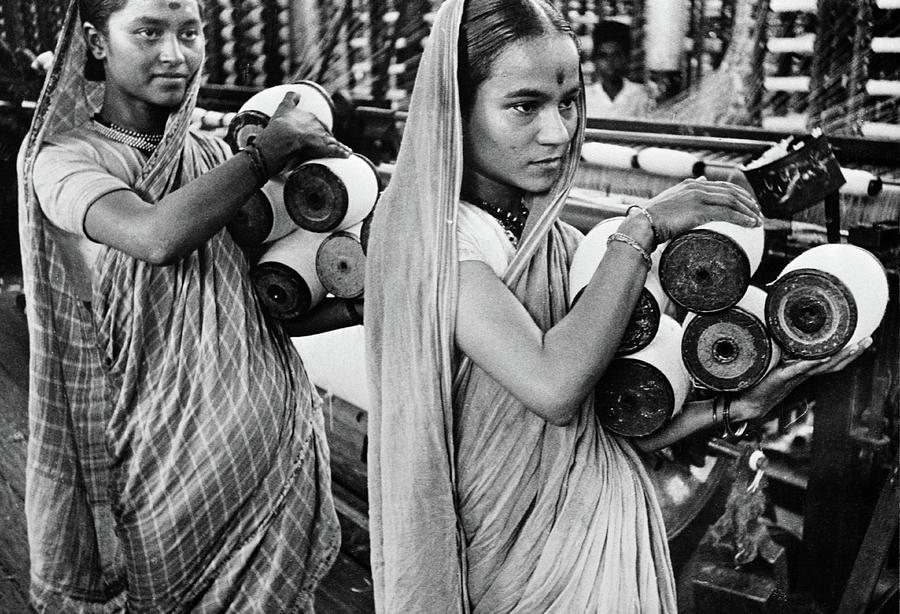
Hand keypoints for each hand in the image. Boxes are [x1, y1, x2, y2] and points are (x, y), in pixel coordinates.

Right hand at [253, 92, 351, 173]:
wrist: (284, 136)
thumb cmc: (282, 123)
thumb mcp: (284, 107)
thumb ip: (290, 98)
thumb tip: (297, 92)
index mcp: (310, 117)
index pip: (317, 123)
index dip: (316, 129)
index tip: (316, 134)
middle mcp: (319, 126)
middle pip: (326, 133)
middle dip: (328, 138)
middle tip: (329, 144)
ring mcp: (322, 137)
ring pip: (333, 142)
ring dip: (339, 146)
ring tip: (345, 150)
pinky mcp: (325, 148)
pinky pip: (336, 151)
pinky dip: (343, 152)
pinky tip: (348, 155)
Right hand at [645, 177, 763, 242]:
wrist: (643, 224)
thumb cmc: (654, 218)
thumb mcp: (672, 200)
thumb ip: (688, 192)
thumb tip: (703, 182)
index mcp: (691, 185)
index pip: (722, 186)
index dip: (740, 195)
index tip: (749, 205)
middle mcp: (697, 187)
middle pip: (731, 192)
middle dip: (748, 203)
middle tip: (758, 214)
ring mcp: (698, 197)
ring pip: (732, 201)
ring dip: (748, 211)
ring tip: (758, 221)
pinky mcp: (698, 210)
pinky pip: (726, 213)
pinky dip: (741, 218)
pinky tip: (750, 224)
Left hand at [730, 337, 872, 421]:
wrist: (747, 403)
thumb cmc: (760, 385)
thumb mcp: (776, 367)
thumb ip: (785, 358)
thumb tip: (790, 340)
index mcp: (803, 371)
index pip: (830, 361)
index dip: (847, 353)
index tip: (862, 341)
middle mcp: (803, 374)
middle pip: (833, 363)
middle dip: (852, 352)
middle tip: (869, 340)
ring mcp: (794, 376)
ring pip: (822, 366)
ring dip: (840, 356)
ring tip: (855, 346)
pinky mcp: (782, 377)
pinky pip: (800, 368)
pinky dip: (812, 363)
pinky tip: (824, 357)